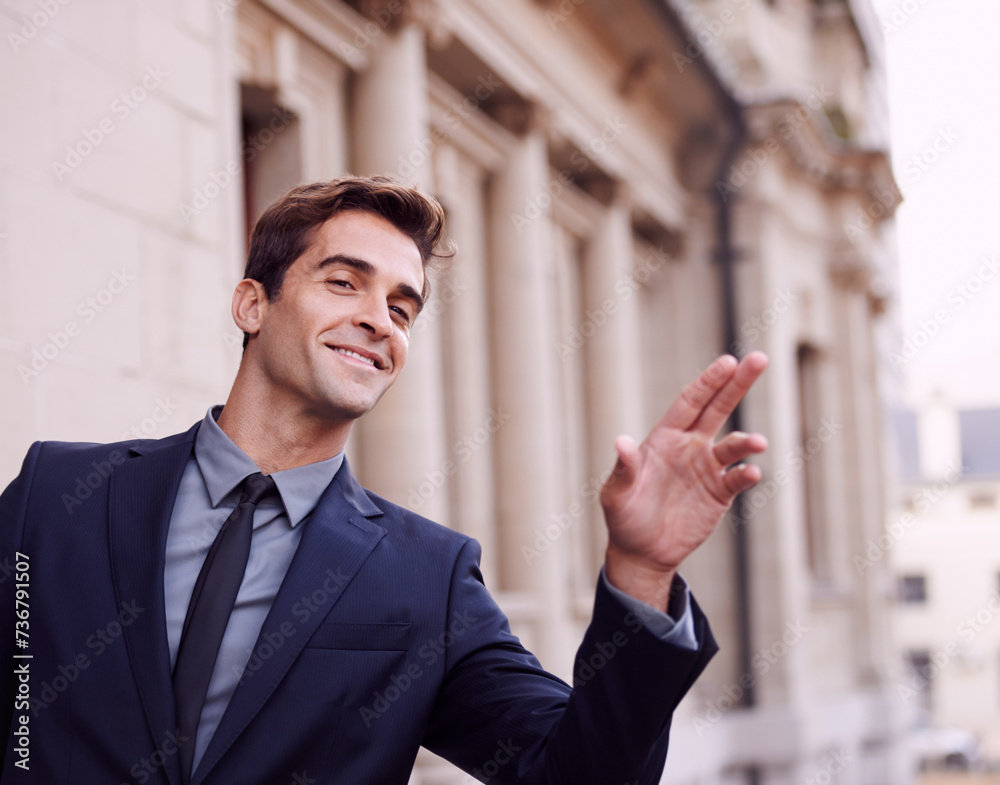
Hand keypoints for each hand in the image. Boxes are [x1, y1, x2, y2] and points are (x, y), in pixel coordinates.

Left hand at [601, 352, 767, 608]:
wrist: (642, 552)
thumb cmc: (624, 516)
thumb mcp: (616, 492)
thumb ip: (624, 467)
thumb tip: (621, 441)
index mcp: (665, 438)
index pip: (690, 402)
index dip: (708, 382)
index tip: (728, 362)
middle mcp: (690, 447)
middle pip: (718, 409)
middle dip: (738, 384)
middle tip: (760, 358)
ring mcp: (707, 469)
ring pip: (732, 446)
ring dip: (745, 441)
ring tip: (757, 442)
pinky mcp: (719, 494)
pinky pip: (737, 479)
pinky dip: (746, 474)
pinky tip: (751, 472)